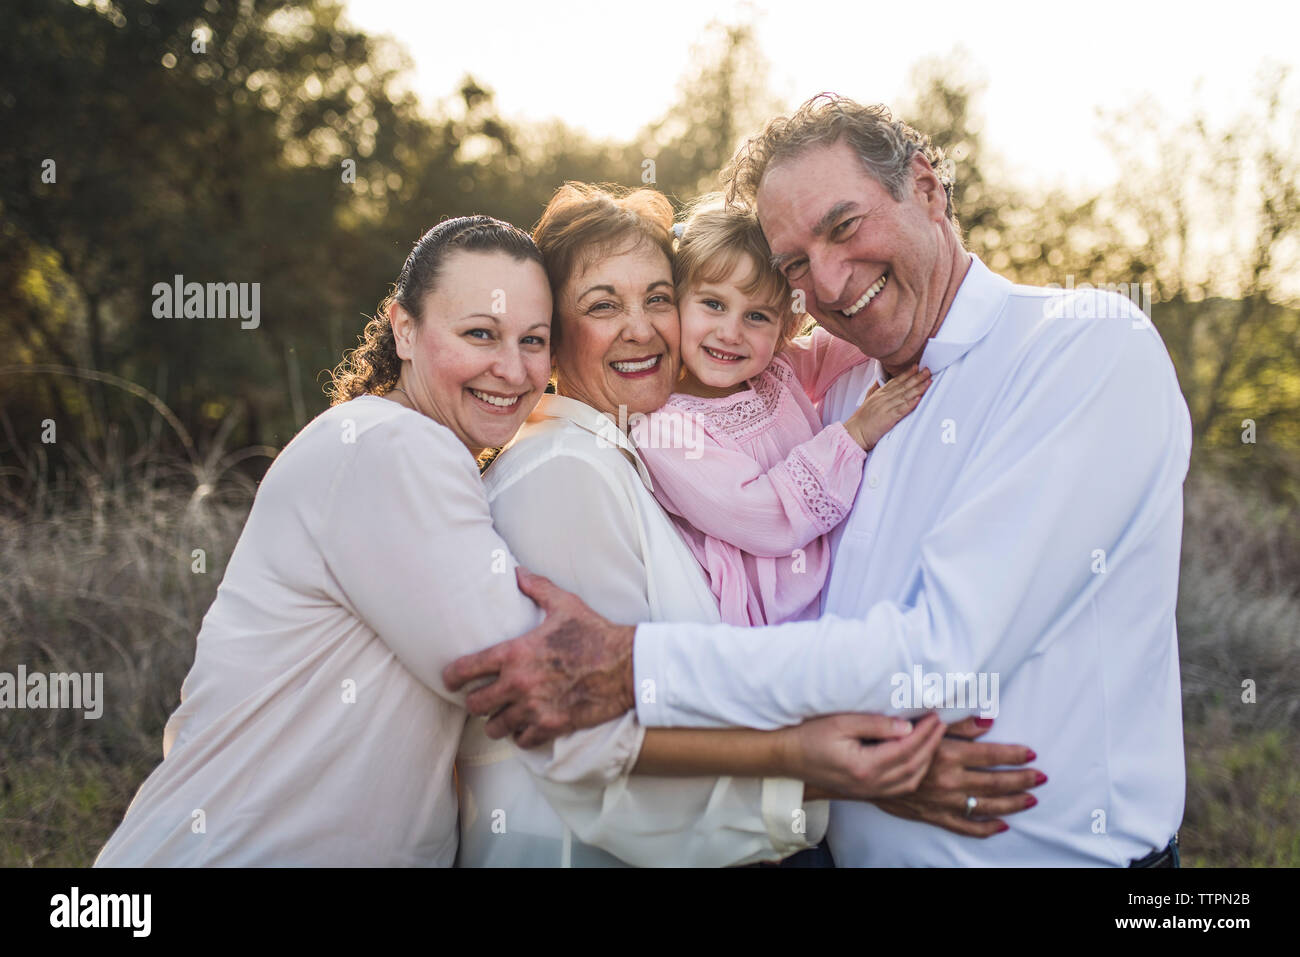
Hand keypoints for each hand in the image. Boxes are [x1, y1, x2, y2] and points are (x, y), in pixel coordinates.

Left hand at [442, 567, 634, 747]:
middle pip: (475, 704)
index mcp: (516, 653)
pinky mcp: (551, 725)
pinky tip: (525, 726)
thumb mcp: (564, 605)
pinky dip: (521, 735)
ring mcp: (534, 707)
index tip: (450, 681)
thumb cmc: (595, 633)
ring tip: (501, 714)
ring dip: (496, 721)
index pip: (467, 669)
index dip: (452, 677)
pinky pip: (522, 740)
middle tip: (481, 698)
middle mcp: (519, 683)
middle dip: (475, 702)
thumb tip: (517, 572)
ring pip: (495, 726)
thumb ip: (536, 588)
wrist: (626, 665)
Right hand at [785, 712, 946, 800]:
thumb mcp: (841, 722)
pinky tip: (919, 758)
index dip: (925, 732)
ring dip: (926, 759)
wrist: (787, 758)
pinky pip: (901, 787)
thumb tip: (907, 726)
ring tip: (934, 738)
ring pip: (910, 780)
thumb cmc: (810, 736)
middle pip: (913, 766)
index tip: (935, 715)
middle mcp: (870, 784)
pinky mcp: (866, 792)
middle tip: (941, 723)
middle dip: (931, 744)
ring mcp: (869, 791)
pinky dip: (915, 773)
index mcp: (864, 766)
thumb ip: (875, 724)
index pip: (905, 749)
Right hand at [842, 366, 930, 449]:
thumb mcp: (868, 400)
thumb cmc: (862, 420)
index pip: (895, 381)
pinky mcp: (888, 417)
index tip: (917, 367)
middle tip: (928, 371)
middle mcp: (883, 398)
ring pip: (904, 395)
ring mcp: (885, 407)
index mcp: (879, 394)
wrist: (855, 433)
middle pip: (903, 386)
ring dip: (918, 388)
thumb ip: (875, 390)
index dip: (907, 373)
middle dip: (916, 377)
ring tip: (928, 382)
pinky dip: (910, 403)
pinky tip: (918, 398)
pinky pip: (901, 409)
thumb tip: (879, 380)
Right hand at [871, 718, 1043, 837]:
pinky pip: (965, 826)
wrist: (859, 770)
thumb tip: (988, 720)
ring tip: (1031, 799)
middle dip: (1022, 780)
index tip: (1031, 753)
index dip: (1015, 754)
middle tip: (1041, 777)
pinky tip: (1001, 825)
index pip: (992, 755)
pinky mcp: (933, 815)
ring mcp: (942, 801)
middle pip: (995, 782)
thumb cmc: (888, 741)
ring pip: (986, 806)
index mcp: (948, 754)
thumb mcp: (920, 724)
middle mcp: (949, 780)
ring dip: (1012, 803)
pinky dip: (985, 828)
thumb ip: (956, 723)